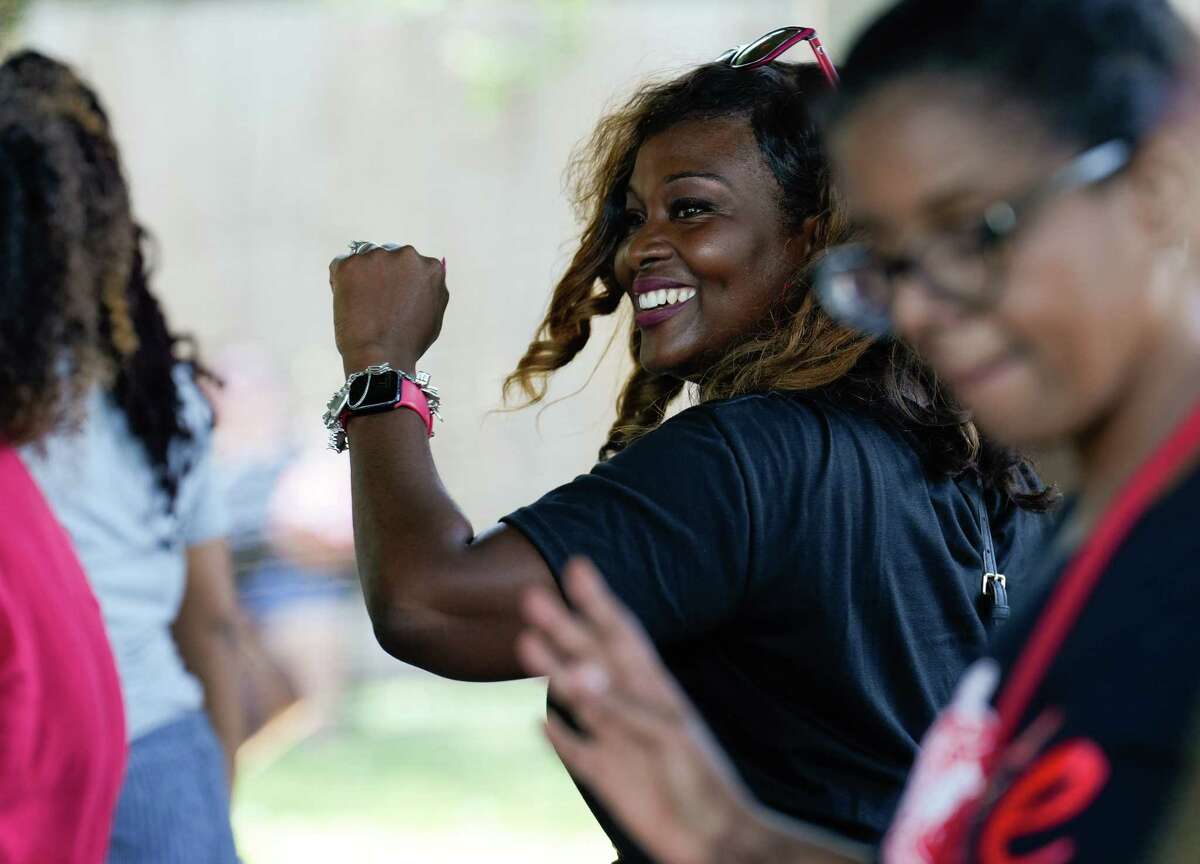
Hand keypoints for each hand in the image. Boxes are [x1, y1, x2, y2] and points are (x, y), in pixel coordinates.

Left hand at [329, 244, 447, 371]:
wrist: (380, 356)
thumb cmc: (409, 342)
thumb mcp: (435, 313)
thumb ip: (433, 288)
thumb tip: (428, 273)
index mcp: (429, 267)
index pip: (411, 264)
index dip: (400, 283)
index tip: (394, 300)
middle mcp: (406, 255)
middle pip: (388, 257)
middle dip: (381, 275)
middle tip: (376, 303)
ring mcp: (376, 257)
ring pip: (365, 260)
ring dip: (362, 277)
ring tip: (362, 306)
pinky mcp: (350, 264)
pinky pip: (341, 266)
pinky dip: (341, 282)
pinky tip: (349, 304)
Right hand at [516, 558, 755, 863]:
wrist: (714, 839)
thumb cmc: (700, 780)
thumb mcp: (663, 734)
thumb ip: (619, 705)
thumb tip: (578, 674)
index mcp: (654, 687)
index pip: (620, 634)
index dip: (598, 601)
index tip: (577, 566)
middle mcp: (630, 706)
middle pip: (590, 657)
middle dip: (563, 626)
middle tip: (531, 595)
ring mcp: (615, 739)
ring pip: (575, 698)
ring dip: (551, 671)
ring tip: (523, 642)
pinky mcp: (606, 776)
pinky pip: (575, 750)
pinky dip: (556, 737)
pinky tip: (535, 723)